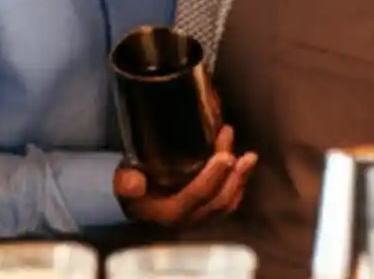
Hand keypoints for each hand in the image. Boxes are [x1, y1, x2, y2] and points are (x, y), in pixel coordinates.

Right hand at [113, 125, 257, 226]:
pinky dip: (240, 183)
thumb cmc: (133, 186)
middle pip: (218, 201)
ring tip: (250, 157)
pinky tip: (244, 165)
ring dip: (241, 179)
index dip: (212, 177)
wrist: (138, 199)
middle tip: (243, 154)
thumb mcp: (123, 181)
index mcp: (169, 213)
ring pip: (228, 202)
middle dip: (234, 177)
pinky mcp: (211, 210)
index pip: (195, 196)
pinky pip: (230, 201)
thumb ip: (126, 183)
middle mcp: (189, 219)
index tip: (224, 155)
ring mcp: (202, 216)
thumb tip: (135, 184)